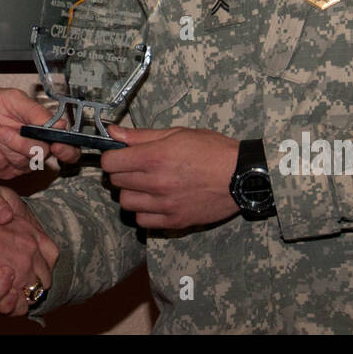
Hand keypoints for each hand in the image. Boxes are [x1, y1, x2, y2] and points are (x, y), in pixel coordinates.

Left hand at [0, 87, 79, 178]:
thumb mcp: (13, 99)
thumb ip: (36, 112)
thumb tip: (60, 124)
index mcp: (43, 132)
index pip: (67, 150)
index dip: (67, 151)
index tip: (58, 144)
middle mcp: (32, 151)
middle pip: (39, 156)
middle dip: (19, 142)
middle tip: (1, 127)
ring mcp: (15, 163)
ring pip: (17, 160)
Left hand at [101, 125, 240, 229]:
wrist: (241, 176)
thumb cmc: (212, 150)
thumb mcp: (178, 133)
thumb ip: (142, 135)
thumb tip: (112, 132)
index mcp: (155, 157)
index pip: (110, 162)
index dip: (113, 157)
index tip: (120, 156)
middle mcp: (156, 182)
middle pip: (116, 182)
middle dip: (122, 173)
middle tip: (137, 168)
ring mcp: (165, 205)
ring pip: (126, 203)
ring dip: (132, 193)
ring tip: (146, 185)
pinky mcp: (174, 221)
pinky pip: (143, 221)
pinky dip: (145, 212)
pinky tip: (156, 202)